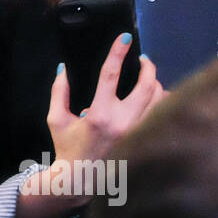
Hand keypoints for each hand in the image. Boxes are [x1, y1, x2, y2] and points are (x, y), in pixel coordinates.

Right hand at [18, 34, 164, 217]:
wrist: (81, 179)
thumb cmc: (67, 148)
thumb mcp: (56, 120)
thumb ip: (59, 93)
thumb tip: (63, 69)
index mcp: (99, 116)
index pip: (110, 75)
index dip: (117, 53)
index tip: (124, 38)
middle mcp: (123, 122)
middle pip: (147, 84)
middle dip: (148, 67)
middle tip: (143, 60)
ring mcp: (138, 132)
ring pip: (159, 98)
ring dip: (155, 84)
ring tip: (148, 79)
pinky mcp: (146, 138)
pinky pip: (162, 113)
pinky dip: (161, 101)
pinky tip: (154, 98)